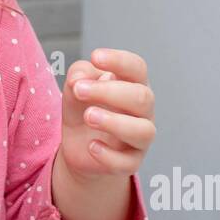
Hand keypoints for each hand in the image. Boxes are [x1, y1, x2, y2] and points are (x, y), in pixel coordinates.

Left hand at [59, 48, 155, 181]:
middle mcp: (143, 111)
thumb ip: (78, 76)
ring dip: (114, 122)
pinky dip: (109, 155)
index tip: (95, 56)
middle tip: (79, 90)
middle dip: (109, 91)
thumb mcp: (75, 87)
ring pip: (143, 131)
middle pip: (142, 97)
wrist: (80, 148)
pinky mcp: (131, 163)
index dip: (119, 60)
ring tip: (88, 116)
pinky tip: (91, 146)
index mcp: (132, 85)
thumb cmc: (84, 109)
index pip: (137, 68)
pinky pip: (128, 162)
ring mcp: (140, 138)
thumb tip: (78, 80)